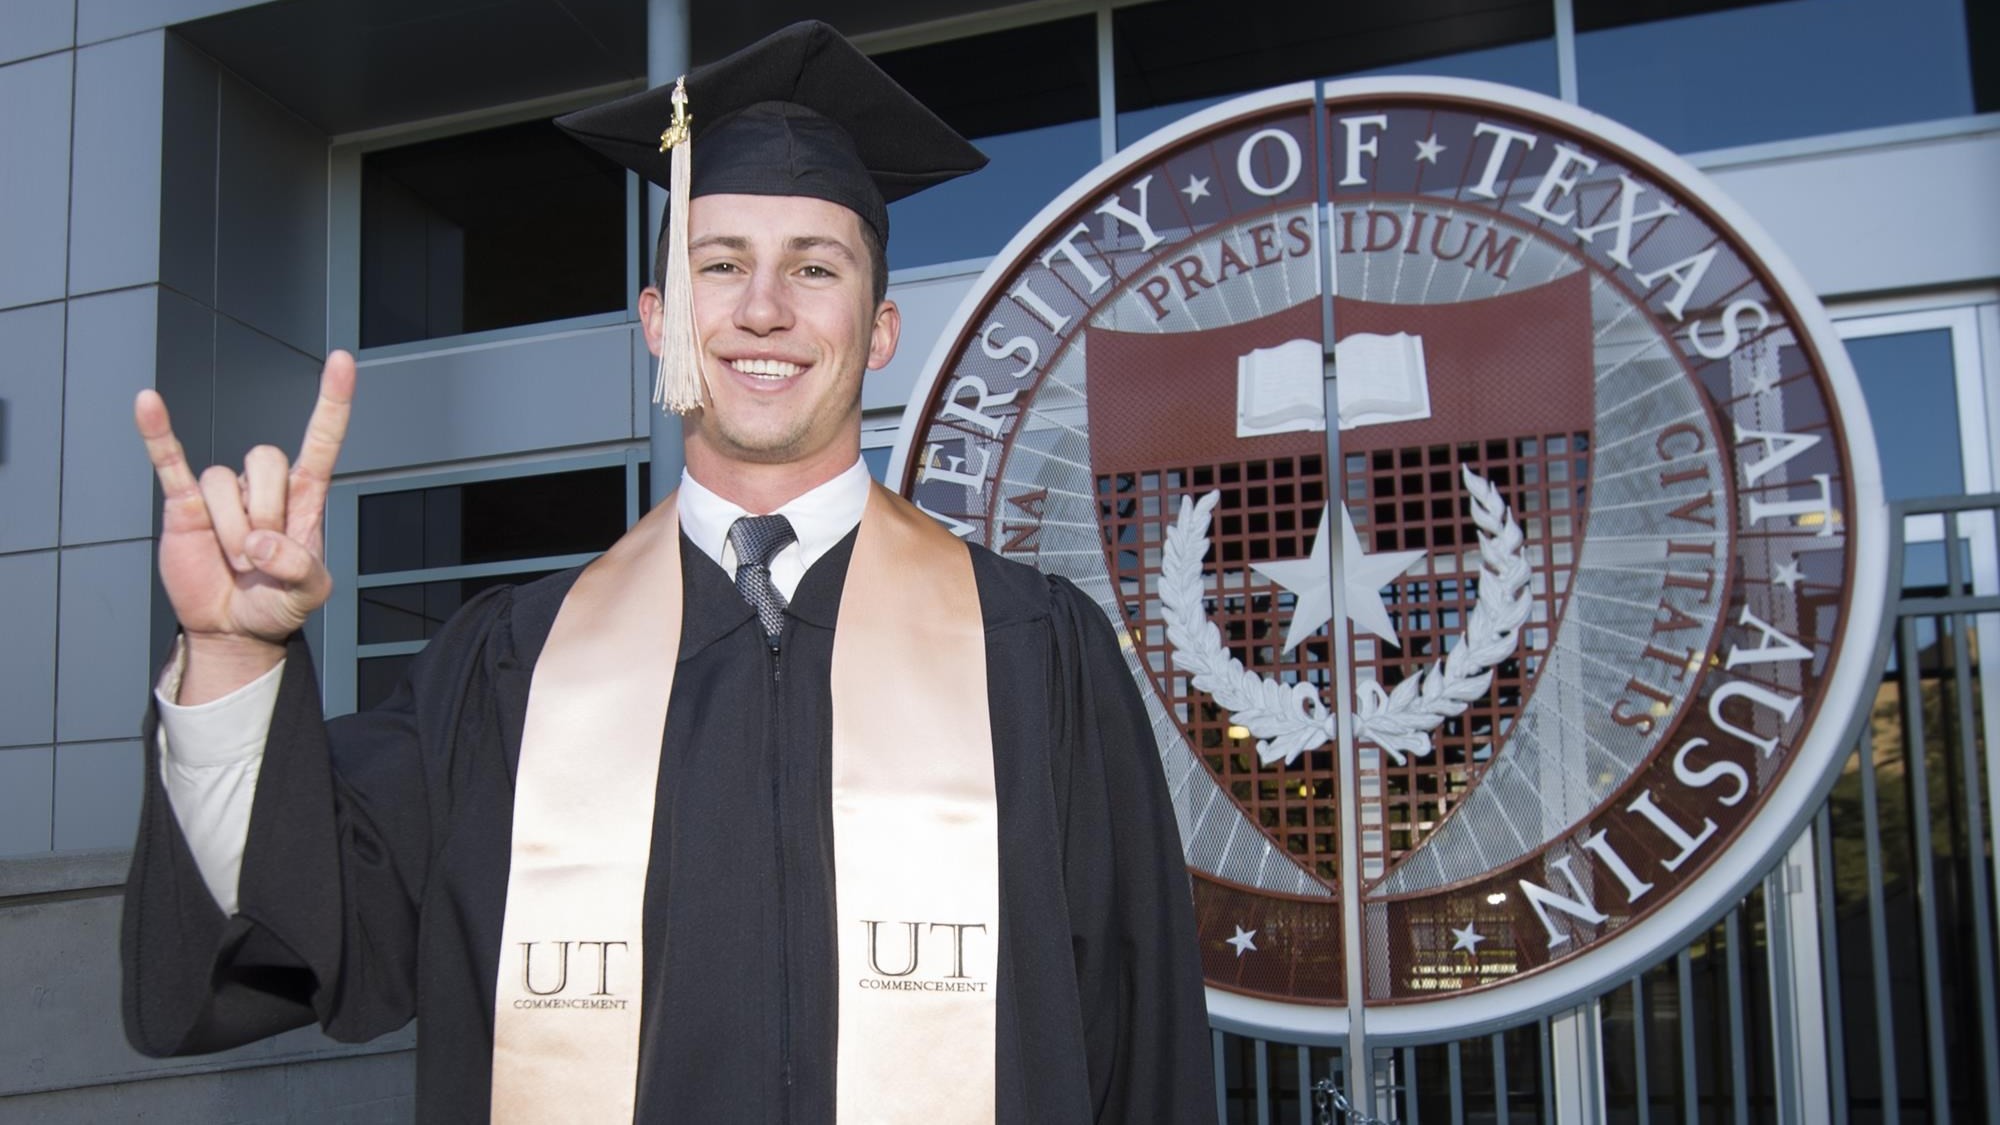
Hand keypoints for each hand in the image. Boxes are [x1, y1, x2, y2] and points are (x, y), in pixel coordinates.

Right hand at [136, 352, 353, 694]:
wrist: (233, 628)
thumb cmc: (277, 603)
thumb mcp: (309, 594)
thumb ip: (300, 568)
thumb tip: (261, 541)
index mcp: (304, 497)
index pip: (321, 439)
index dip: (333, 401)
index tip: (341, 359)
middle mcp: (264, 486)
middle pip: (266, 460)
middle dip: (264, 516)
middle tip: (260, 558)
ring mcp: (223, 494)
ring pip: (223, 483)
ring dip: (229, 530)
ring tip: (234, 562)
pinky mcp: (184, 504)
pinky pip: (169, 461)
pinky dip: (157, 433)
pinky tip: (147, 402)